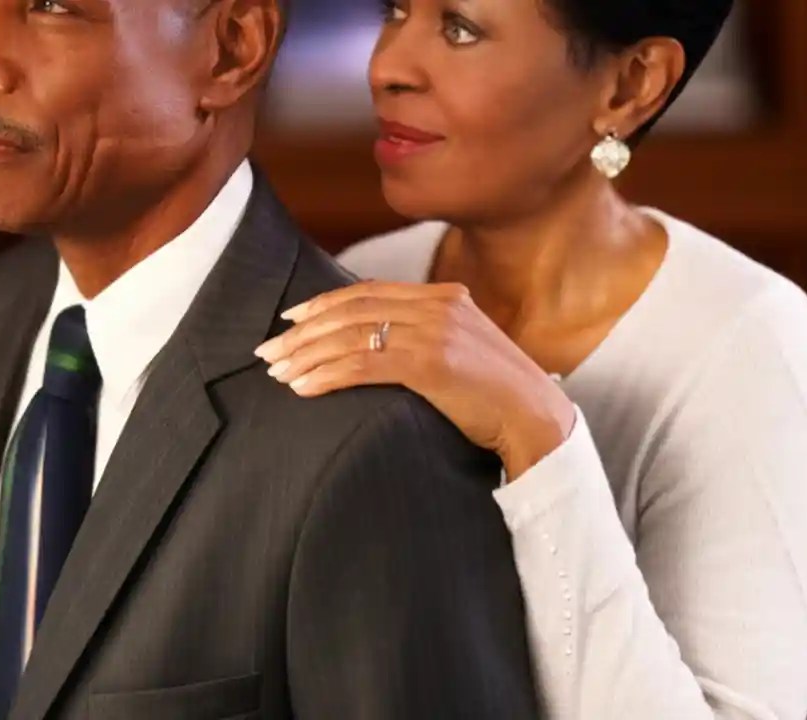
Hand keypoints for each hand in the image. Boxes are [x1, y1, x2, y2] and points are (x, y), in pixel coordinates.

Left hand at [254, 281, 576, 478]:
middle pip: (352, 310)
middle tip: (268, 350)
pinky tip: (303, 388)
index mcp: (445, 296)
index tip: (290, 319)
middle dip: (303, 331)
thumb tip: (378, 345)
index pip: (369, 291)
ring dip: (307, 355)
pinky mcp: (431, 364)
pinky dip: (327, 376)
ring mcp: (435, 332)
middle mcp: (438, 306)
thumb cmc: (497, 397)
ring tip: (277, 372)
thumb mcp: (464, 351)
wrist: (538, 419)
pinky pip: (363, 365)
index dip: (323, 304)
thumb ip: (426, 336)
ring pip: (352, 337)